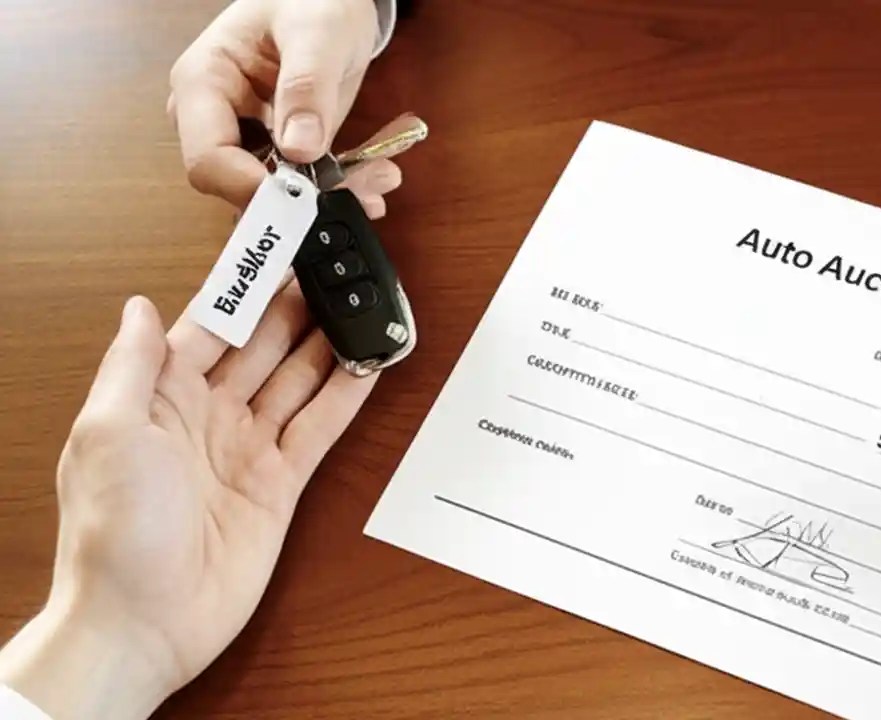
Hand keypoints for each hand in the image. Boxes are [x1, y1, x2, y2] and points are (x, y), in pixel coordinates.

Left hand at [0, 287, 375, 718]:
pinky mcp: (281, 483)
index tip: (276, 244)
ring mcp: (246, 447)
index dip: (244, 283)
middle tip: (334, 264)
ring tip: (360, 302)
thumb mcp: (107, 431)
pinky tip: (368, 365)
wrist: (144, 620)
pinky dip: (345, 397)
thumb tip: (141, 304)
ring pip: (296, 380)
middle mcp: (206, 415)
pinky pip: (319, 429)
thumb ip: (132, 364)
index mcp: (159, 395)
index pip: (210, 322)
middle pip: (262, 344)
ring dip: (327, 342)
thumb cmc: (112, 530)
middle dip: (296, 304)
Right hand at [169, 0, 399, 214]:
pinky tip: (376, 176)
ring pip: (278, 194)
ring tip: (380, 178)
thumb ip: (306, 86)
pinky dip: (340, 188)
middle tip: (364, 191)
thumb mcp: (316, 33)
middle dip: (302, 200)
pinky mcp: (279, 149)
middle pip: (241, 187)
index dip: (252, 190)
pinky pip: (303, 184)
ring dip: (331, 197)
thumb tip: (299, 149)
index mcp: (203, 82)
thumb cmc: (312, 1)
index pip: (208, 160)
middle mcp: (216, 118)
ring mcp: (247, 136)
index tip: (306, 199)